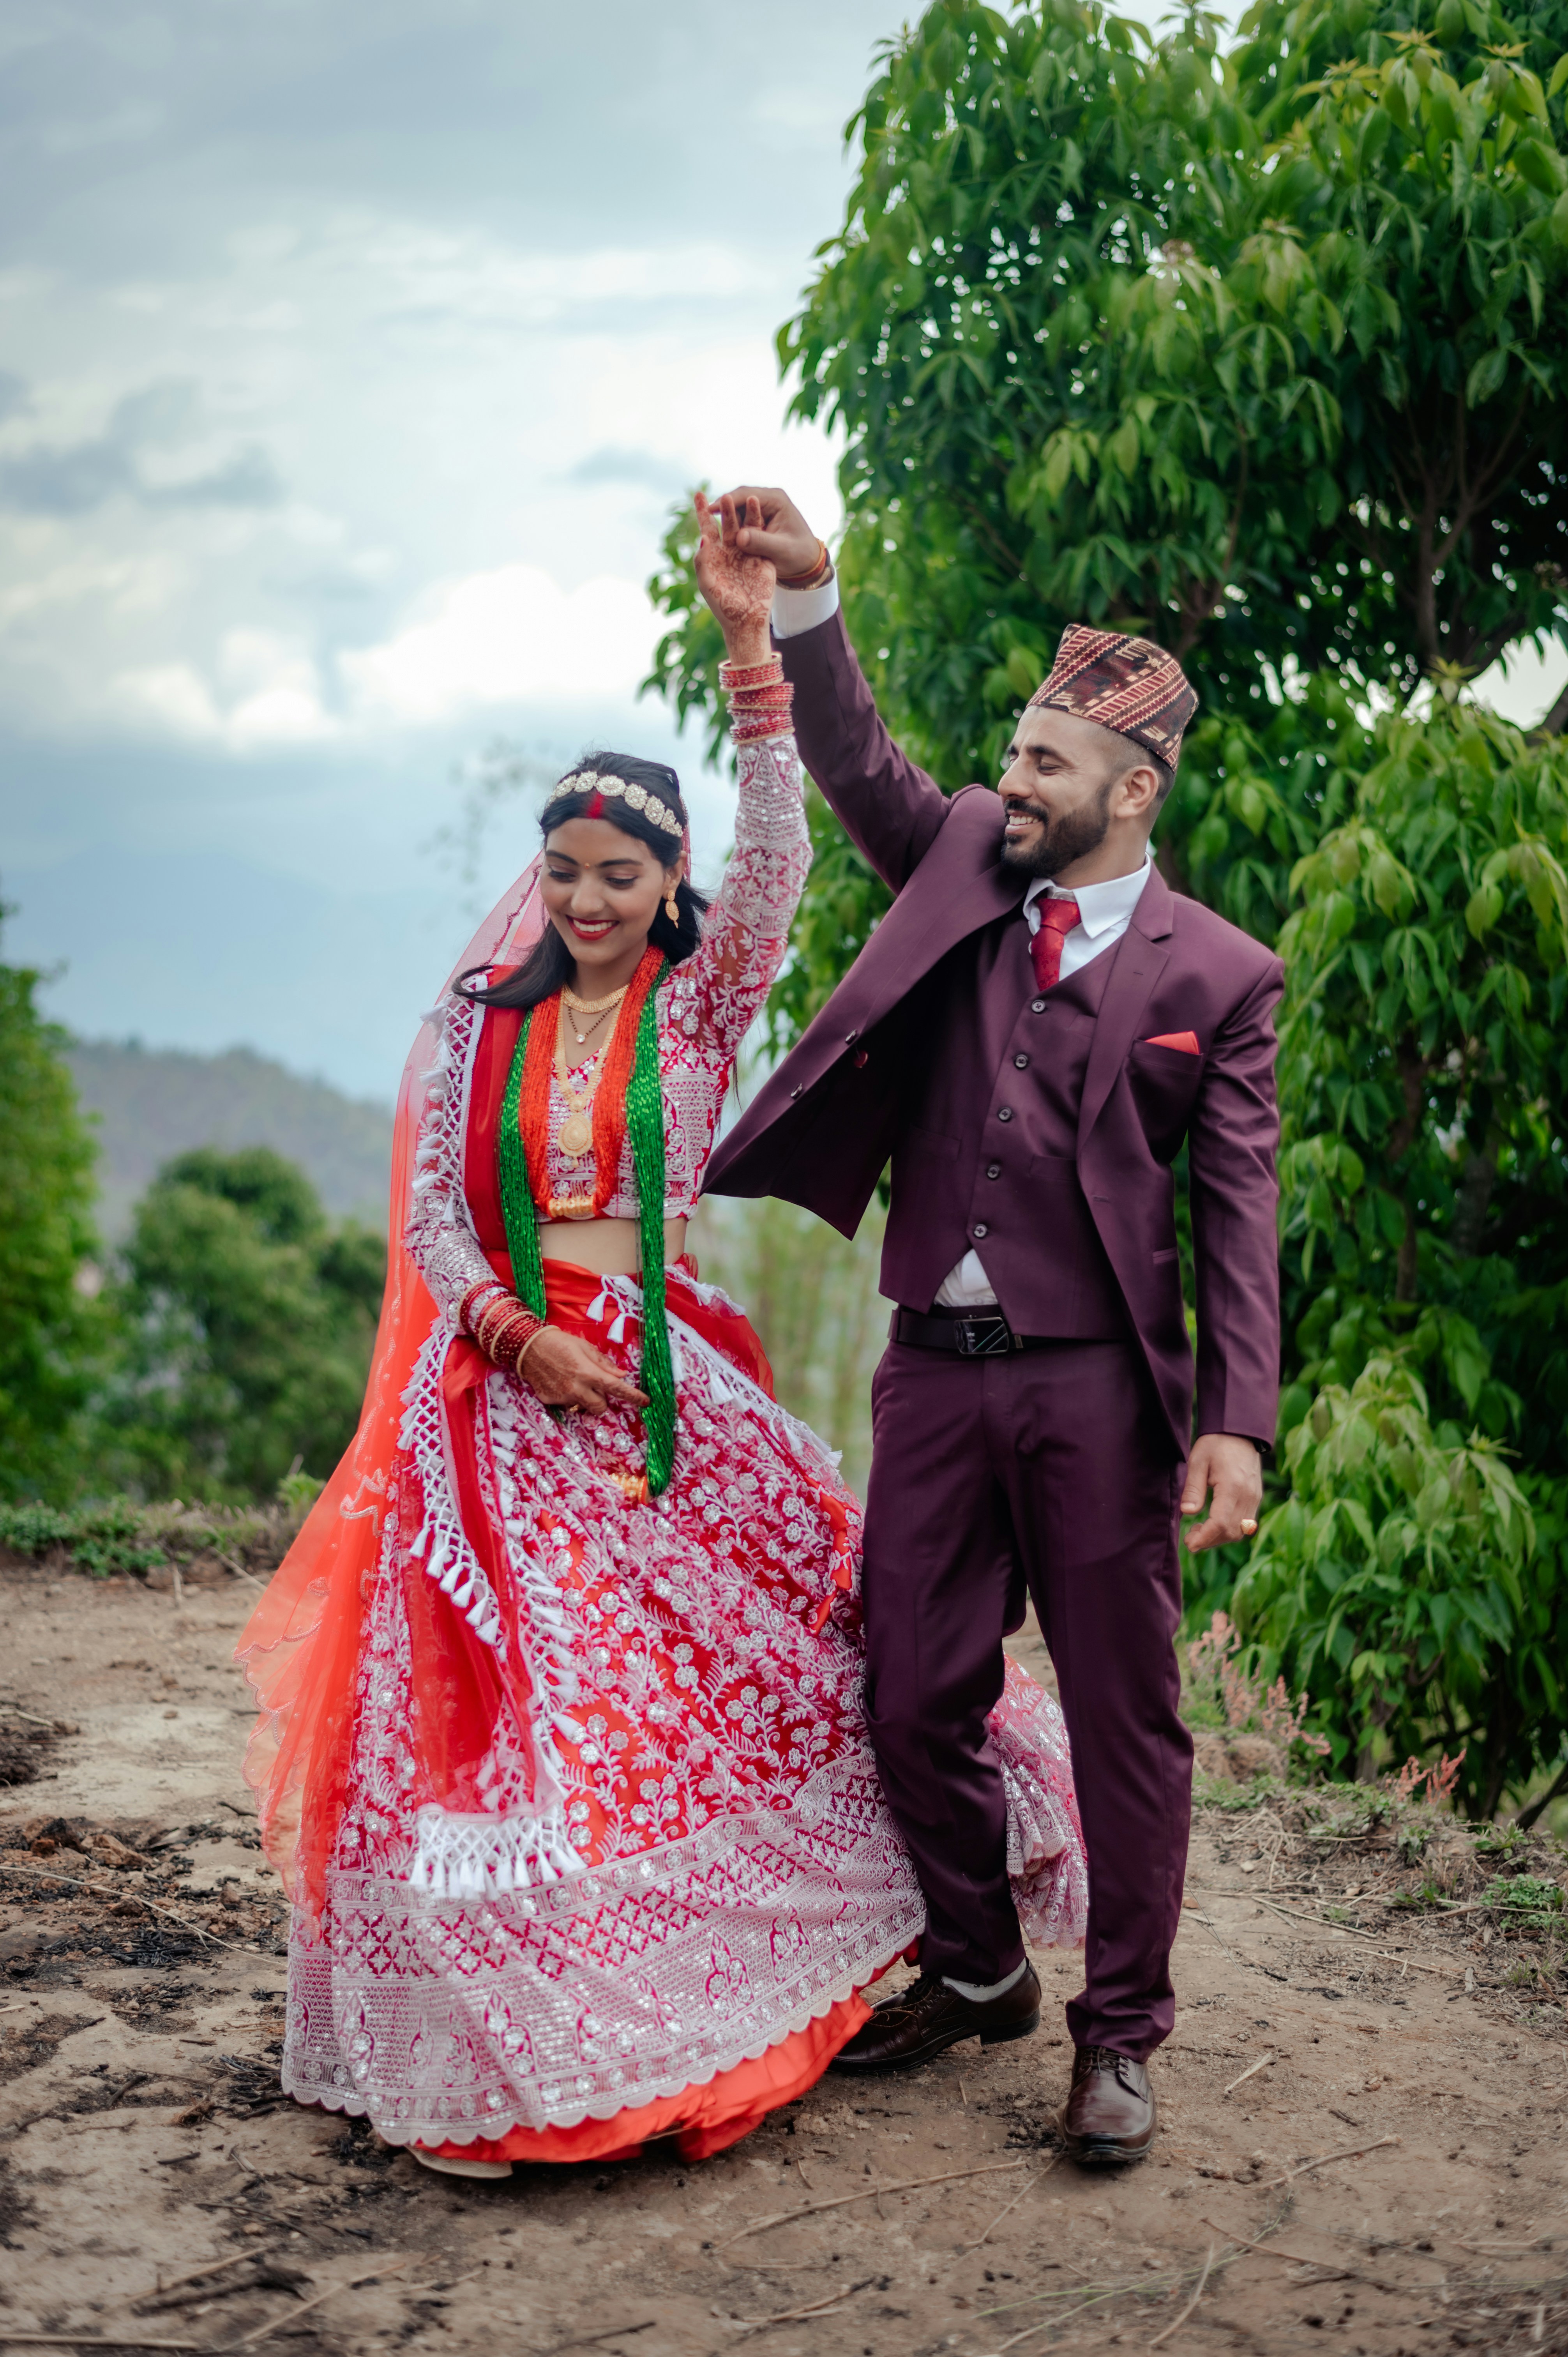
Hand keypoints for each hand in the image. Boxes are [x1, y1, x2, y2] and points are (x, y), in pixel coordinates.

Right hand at [521, 1328, 648, 1415]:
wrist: (528, 1347)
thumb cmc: (560, 1343)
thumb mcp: (585, 1348)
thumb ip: (604, 1364)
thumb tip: (621, 1375)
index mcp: (588, 1372)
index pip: (616, 1388)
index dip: (632, 1396)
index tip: (645, 1401)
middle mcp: (576, 1388)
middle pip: (600, 1407)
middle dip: (603, 1400)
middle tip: (596, 1387)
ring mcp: (562, 1397)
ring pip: (583, 1407)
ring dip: (585, 1398)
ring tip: (574, 1380)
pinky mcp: (550, 1400)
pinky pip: (567, 1404)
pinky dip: (568, 1396)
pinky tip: (560, 1381)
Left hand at [694, 491, 775, 666]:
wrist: (747, 621)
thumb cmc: (723, 606)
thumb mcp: (707, 584)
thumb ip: (702, 561)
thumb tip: (703, 537)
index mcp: (714, 554)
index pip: (707, 527)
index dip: (702, 512)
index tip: (699, 494)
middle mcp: (730, 550)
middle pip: (727, 523)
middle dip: (727, 509)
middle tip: (726, 497)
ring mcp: (747, 552)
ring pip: (746, 526)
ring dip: (745, 513)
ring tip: (747, 497)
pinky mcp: (763, 557)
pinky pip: (762, 536)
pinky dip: (761, 523)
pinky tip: (760, 510)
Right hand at [715, 484, 820, 579]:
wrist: (807, 561)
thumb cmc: (798, 555)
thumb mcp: (781, 551)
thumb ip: (761, 543)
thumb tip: (738, 537)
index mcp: (776, 500)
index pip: (747, 495)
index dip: (727, 501)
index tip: (709, 510)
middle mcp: (769, 499)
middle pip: (739, 498)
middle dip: (723, 506)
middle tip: (703, 515)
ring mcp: (763, 507)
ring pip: (738, 507)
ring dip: (725, 516)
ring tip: (709, 525)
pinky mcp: (758, 517)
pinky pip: (740, 517)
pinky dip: (731, 524)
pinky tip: (721, 533)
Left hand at [1180, 1433, 1263, 1551]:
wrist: (1239, 1432)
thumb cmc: (1215, 1444)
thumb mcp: (1198, 1461)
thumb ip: (1193, 1488)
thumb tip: (1187, 1512)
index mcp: (1233, 1487)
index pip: (1220, 1523)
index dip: (1204, 1538)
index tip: (1189, 1543)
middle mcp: (1248, 1496)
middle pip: (1231, 1532)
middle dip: (1210, 1541)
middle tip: (1190, 1539)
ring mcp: (1255, 1498)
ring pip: (1240, 1531)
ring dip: (1220, 1537)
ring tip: (1199, 1531)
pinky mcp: (1256, 1498)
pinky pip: (1245, 1523)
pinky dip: (1229, 1529)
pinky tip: (1214, 1523)